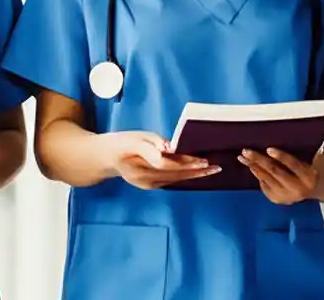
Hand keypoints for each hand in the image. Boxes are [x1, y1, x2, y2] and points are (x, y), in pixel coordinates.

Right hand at [105, 131, 220, 189]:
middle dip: (196, 171)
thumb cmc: (123, 143)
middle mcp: (143, 179)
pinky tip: (197, 173)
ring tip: (211, 171)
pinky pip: (171, 181)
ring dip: (194, 176)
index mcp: (138, 165)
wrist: (109, 157)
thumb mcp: (135, 138)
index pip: (167, 165)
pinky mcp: (150, 186)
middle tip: (215, 167)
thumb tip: (170, 148)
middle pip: (174, 176)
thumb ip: (152, 143)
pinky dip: (185, 177)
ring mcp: (147, 185)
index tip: (202, 160)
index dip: (186, 163)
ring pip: (175, 180)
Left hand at [239, 148, 317, 204]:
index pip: (294, 165)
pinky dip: (257, 174)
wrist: (309, 191)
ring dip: (254, 166)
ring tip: (243, 157)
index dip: (281, 157)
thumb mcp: (306, 163)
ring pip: (267, 178)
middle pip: (276, 171)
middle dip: (259, 160)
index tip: (268, 149)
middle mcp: (297, 188)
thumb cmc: (306, 170)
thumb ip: (295, 156)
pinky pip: (264, 184)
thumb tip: (278, 146)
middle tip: (246, 151)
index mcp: (309, 177)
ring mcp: (285, 195)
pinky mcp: (276, 199)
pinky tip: (251, 166)